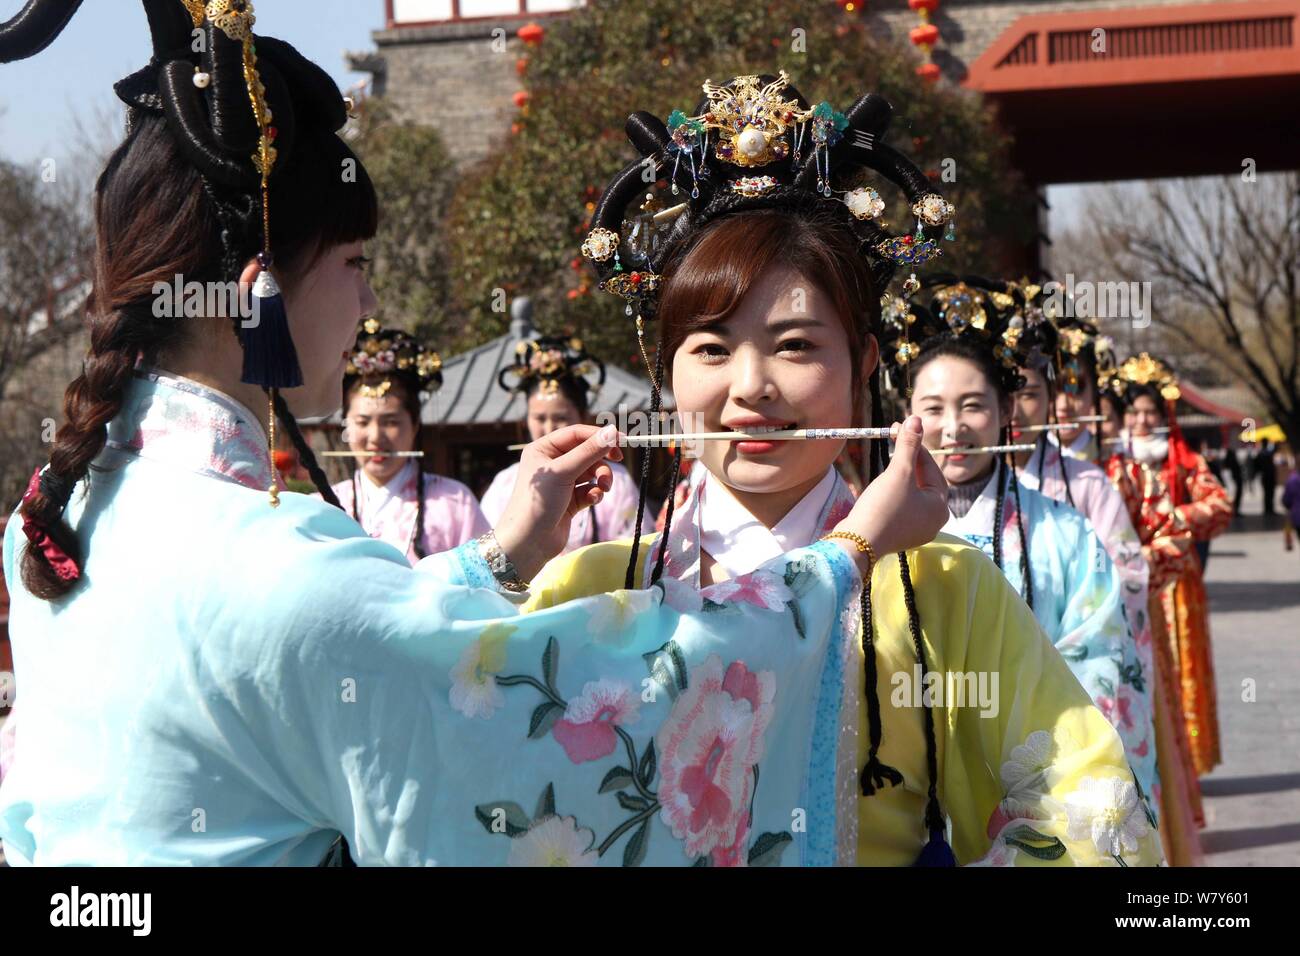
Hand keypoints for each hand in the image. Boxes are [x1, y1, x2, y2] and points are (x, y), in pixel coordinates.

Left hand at [493, 424, 622, 580]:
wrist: (528, 543)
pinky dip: (594, 493)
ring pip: (591, 472)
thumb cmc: (539, 502)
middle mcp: (552, 463)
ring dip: (600, 478)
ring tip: (604, 489)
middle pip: (587, 452)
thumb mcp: (564, 472)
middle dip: (601, 460)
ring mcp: (561, 483)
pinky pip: (589, 489)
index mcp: (543, 449)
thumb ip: (589, 451)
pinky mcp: (570, 500)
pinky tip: (592, 501)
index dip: (599, 435)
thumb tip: (613, 431)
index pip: (576, 434)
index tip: (622, 439)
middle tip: (617, 461)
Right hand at [831, 415, 948, 574]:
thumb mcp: (898, 473)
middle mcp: (933, 521)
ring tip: (889, 462)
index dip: (916, 446)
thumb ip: (908, 445)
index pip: (932, 469)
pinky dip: (895, 493)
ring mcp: (916, 530)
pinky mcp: (899, 534)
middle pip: (924, 482)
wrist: (857, 543)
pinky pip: (902, 507)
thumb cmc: (883, 508)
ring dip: (902, 476)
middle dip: (910, 461)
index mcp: (940, 507)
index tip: (903, 428)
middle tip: (897, 442)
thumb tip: (916, 419)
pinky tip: (883, 485)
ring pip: (913, 494)